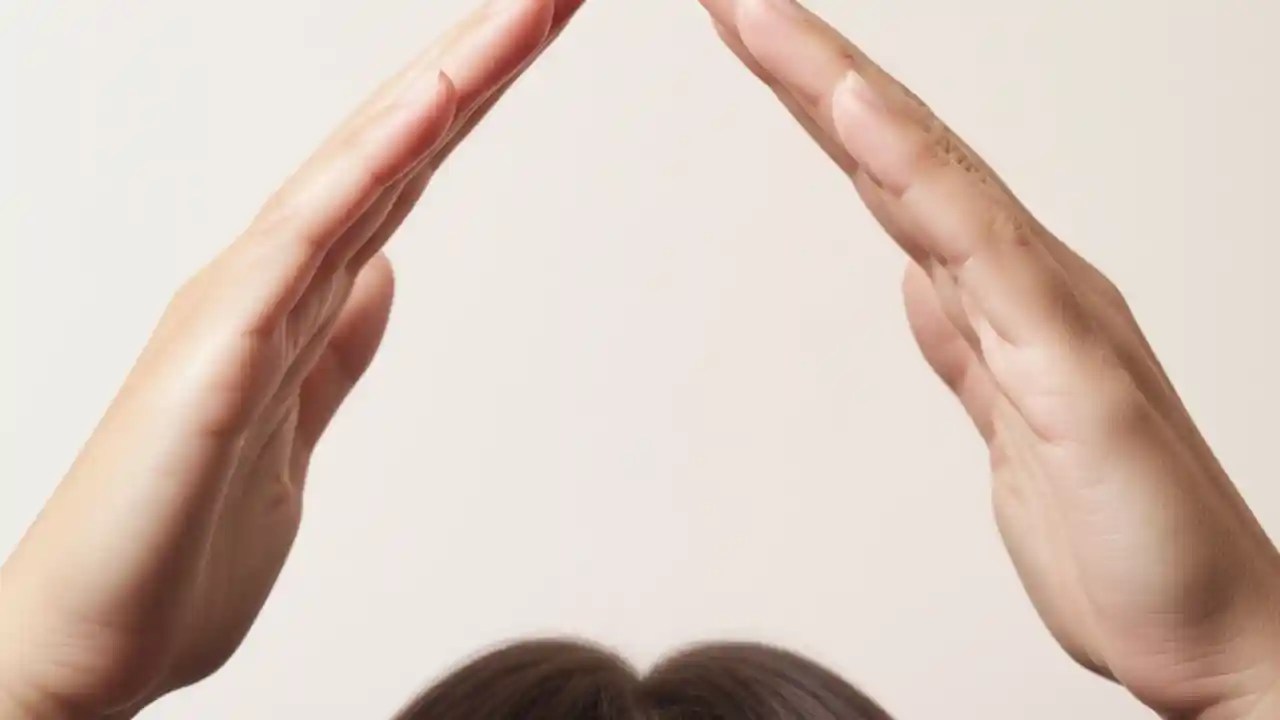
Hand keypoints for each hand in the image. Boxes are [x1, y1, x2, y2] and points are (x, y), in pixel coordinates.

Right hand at [0, 0, 584, 715]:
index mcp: (292, 299)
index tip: (537, 39)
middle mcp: (265, 281)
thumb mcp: (294, 429)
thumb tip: (380, 275)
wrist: (83, 646)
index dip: (472, 105)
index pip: (402, 179)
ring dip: (442, 87)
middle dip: (479, 65)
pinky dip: (366, 169)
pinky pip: (302, 243)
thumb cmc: (174, 545)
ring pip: (358, 171)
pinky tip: (428, 107)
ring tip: (518, 15)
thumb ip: (333, 349)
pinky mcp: (214, 355)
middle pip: (394, 152)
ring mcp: (237, 309)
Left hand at [696, 0, 1279, 716]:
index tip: (746, 37)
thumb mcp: (1009, 432)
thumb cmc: (1121, 540)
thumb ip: (967, 349)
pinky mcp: (1072, 364)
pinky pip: (983, 248)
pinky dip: (917, 172)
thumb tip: (921, 284)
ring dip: (839, 88)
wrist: (1217, 638)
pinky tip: (855, 111)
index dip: (813, 102)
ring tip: (761, 15)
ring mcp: (1050, 312)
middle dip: (807, 65)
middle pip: (899, 150)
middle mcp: (1027, 282)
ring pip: (931, 172)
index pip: (890, 176)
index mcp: (1003, 296)